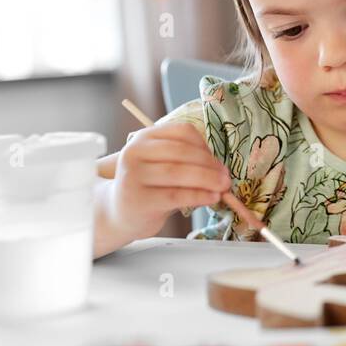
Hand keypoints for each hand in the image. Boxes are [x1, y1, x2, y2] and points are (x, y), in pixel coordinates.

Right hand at [104, 122, 250, 239]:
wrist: (119, 213)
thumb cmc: (149, 186)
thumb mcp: (161, 165)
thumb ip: (185, 160)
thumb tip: (220, 167)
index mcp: (144, 137)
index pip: (182, 132)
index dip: (205, 146)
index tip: (219, 162)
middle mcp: (135, 152)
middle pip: (181, 152)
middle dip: (209, 164)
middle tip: (226, 177)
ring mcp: (133, 175)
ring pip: (178, 173)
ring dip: (207, 179)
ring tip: (223, 187)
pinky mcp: (138, 199)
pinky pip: (175, 195)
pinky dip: (198, 195)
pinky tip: (212, 198)